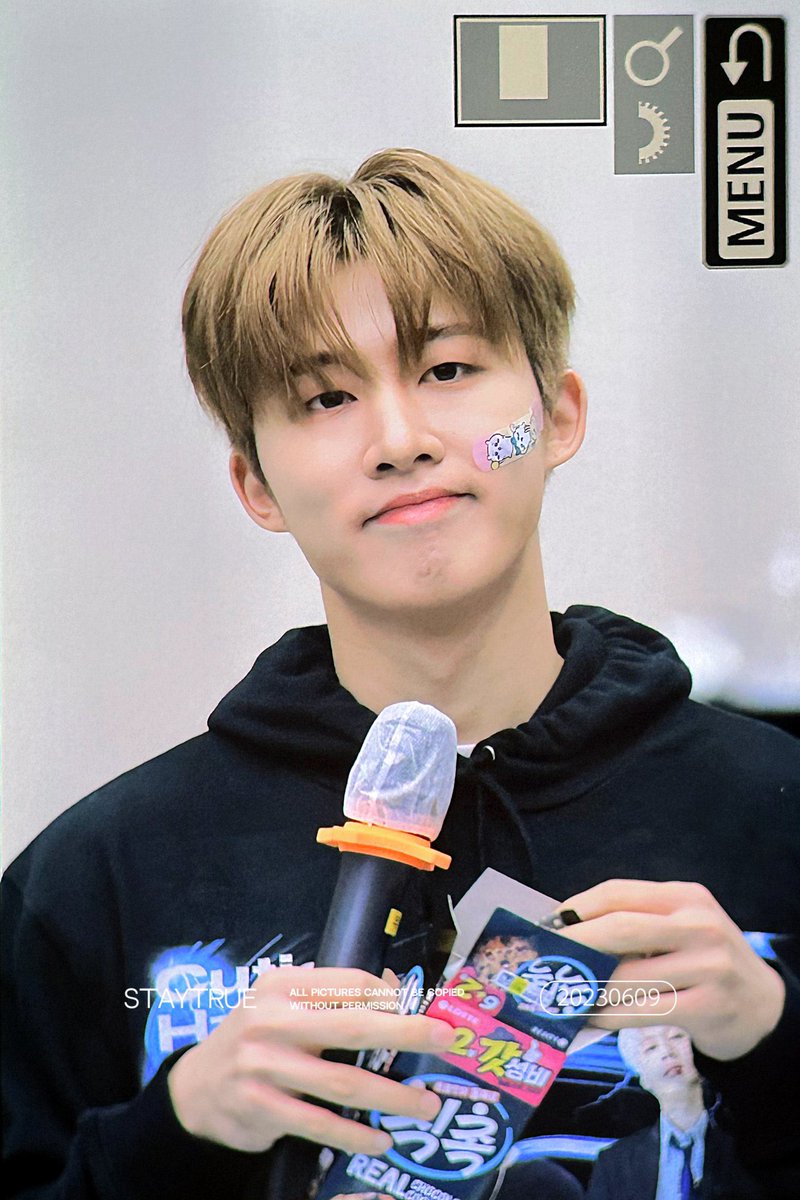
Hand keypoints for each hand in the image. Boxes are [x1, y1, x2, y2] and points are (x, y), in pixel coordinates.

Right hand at [167, 966, 451, 1153]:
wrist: (196, 1088)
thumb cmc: (255, 1038)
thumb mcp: (281, 1003)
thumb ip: (329, 997)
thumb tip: (396, 991)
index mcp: (283, 985)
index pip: (349, 983)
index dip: (391, 996)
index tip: (424, 1008)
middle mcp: (273, 1020)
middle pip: (353, 1025)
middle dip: (407, 1032)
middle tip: (445, 1039)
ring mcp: (264, 1066)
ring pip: (343, 1082)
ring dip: (391, 1096)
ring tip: (426, 1104)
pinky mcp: (260, 1108)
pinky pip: (319, 1124)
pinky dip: (355, 1135)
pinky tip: (381, 1139)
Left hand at [556, 879, 784, 1060]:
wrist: (764, 1005)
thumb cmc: (705, 961)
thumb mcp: (681, 926)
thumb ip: (637, 922)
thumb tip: (566, 930)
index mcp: (685, 896)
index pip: (619, 892)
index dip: (577, 907)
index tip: (548, 925)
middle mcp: (699, 925)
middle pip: (620, 928)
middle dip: (574, 943)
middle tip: (542, 958)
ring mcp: (708, 966)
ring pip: (627, 977)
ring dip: (586, 988)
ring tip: (558, 992)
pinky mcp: (708, 1007)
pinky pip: (641, 1012)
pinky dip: (607, 1017)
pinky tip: (587, 1017)